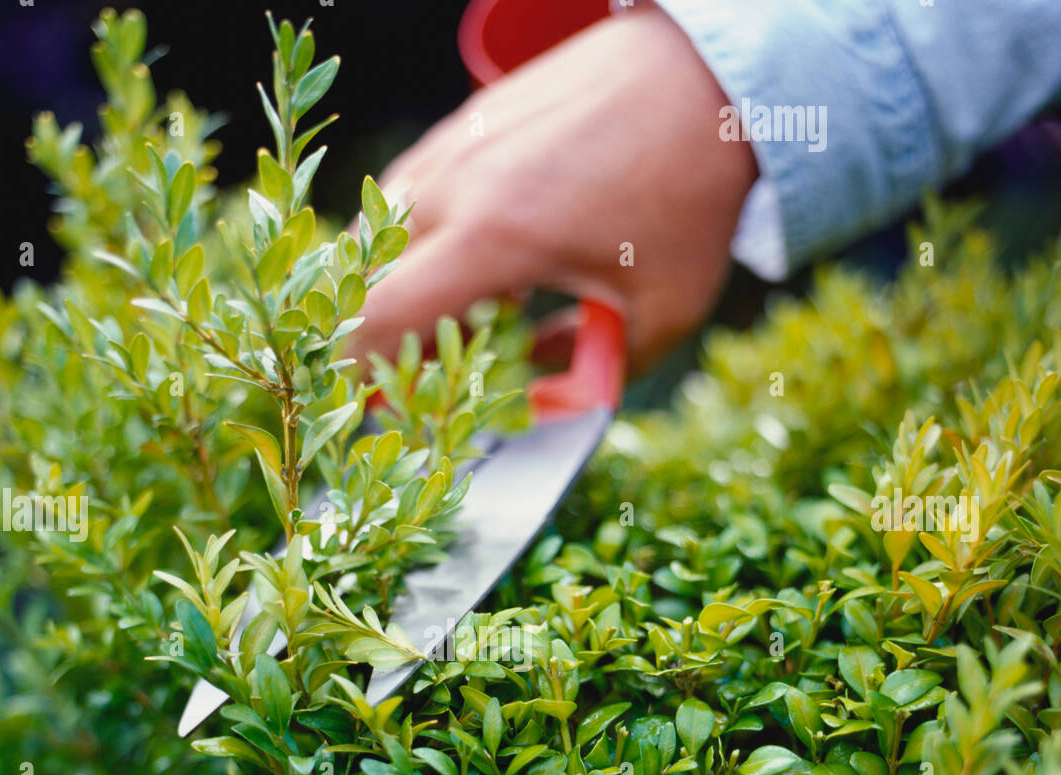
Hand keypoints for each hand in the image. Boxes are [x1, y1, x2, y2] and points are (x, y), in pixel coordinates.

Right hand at [352, 2, 757, 376]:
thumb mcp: (657, 314)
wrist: (698, 77)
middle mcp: (453, 186)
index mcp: (494, 237)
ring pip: (375, 239)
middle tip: (414, 380)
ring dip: (392, 291)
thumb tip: (529, 408)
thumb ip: (588, 381)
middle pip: (364, 283)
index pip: (379, 318)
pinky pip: (402, 200)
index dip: (361, 374)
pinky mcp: (458, 129)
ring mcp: (449, 149)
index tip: (378, 411)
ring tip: (446, 327)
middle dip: (374, 340)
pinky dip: (411, 247)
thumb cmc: (686, 196)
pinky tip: (462, 271)